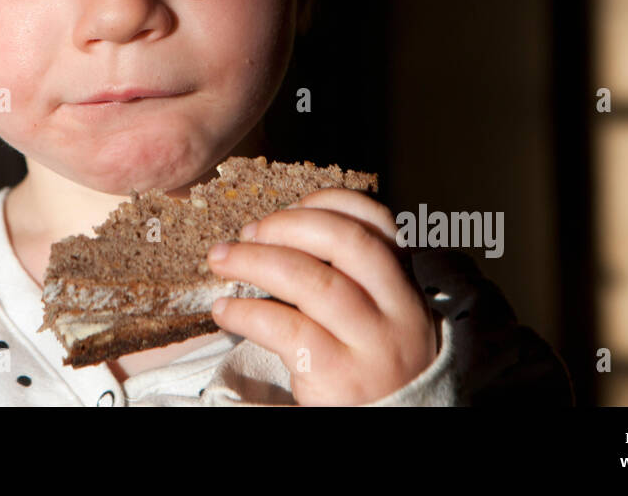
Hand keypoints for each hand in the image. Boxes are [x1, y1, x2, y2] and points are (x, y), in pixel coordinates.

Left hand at [207, 189, 438, 405]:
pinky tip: (224, 312)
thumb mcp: (377, 316)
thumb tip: (275, 232)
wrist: (387, 425)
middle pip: (346, 242)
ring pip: (312, 281)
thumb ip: (349, 276)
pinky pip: (287, 329)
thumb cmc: (366, 366)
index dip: (331, 202)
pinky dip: (247, 313)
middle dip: (288, 225)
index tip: (291, 204)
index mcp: (405, 286)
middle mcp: (399, 311)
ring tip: (222, 260)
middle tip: (248, 231)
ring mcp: (372, 344)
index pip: (379, 223)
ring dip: (256, 261)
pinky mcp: (340, 375)